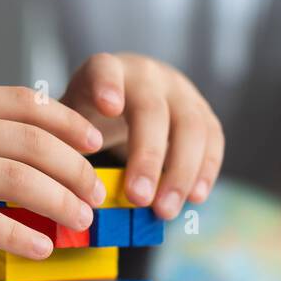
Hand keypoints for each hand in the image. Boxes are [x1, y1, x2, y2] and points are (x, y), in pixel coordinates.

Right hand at [0, 87, 108, 280]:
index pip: (20, 102)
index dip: (64, 121)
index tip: (93, 140)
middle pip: (30, 140)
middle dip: (74, 167)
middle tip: (97, 193)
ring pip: (17, 177)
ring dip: (59, 201)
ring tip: (83, 222)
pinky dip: (20, 235)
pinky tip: (42, 249)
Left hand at [61, 52, 223, 219]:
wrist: (126, 101)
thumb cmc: (91, 118)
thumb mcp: (71, 123)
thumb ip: (67, 148)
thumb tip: (67, 194)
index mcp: (107, 71)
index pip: (105, 69)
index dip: (108, 86)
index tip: (109, 107)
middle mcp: (147, 76)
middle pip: (152, 110)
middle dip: (147, 157)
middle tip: (138, 198)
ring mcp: (180, 92)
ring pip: (190, 126)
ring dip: (180, 173)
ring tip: (165, 211)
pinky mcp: (203, 113)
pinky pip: (213, 140)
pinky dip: (206, 170)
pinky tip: (195, 198)